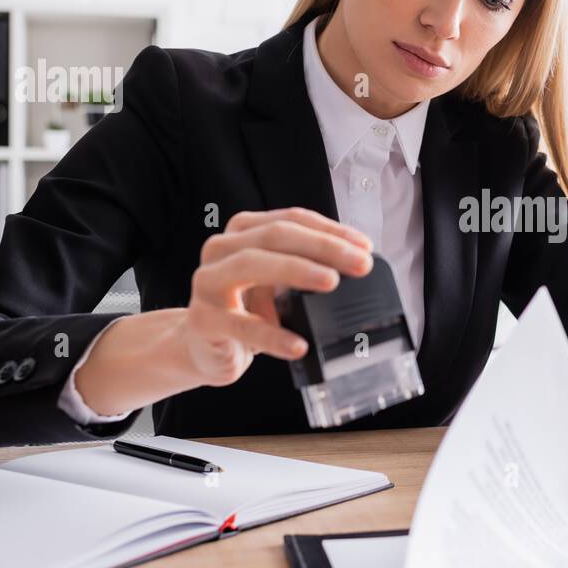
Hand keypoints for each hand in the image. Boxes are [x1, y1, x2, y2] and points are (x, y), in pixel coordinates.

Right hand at [179, 207, 373, 386]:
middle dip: (324, 247)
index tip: (365, 246)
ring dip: (297, 270)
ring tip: (332, 283)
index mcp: (244, 232)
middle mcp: (222, 248)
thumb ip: (306, 267)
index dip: (331, 230)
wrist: (203, 348)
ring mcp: (208, 282)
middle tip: (360, 263)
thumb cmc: (246, 309)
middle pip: (276, 235)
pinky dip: (274, 335)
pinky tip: (299, 345)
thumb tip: (358, 265)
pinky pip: (242, 325)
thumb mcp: (278, 282)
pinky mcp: (203, 320)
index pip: (292, 219)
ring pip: (252, 265)